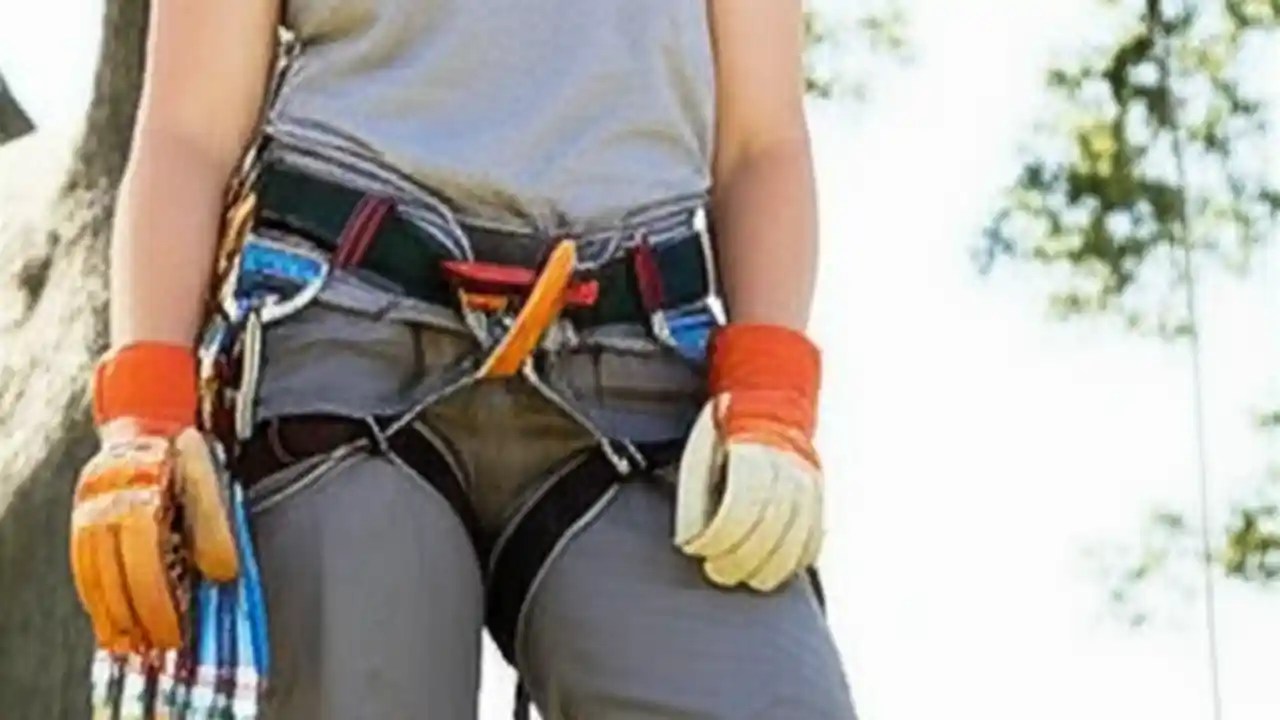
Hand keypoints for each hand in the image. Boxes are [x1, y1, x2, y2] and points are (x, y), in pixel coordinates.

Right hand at [70, 344, 238, 652]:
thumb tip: (221, 573)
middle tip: (157, 644)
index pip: (147, 553)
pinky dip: (94, 590)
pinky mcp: (84, 511)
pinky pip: (83, 558)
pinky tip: (106, 613)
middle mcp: (108, 494)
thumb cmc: (188, 450)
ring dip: (110, 608)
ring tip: (128, 640)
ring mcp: (91, 503)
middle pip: (116, 567)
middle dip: (137, 611)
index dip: (159, 596)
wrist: (151, 415)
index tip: (174, 628)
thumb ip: (216, 526)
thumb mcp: (212, 478)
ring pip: (94, 566)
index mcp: (143, 483)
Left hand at [674, 324, 823, 591]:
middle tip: (719, 572)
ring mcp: (807, 477)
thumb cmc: (723, 428)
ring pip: (798, 532)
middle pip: (770, 523)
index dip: (717, 534)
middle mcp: (785, 462)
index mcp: (751, 447)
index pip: (740, 504)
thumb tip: (688, 535)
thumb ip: (695, 487)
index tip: (696, 549)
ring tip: (750, 580)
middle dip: (743, 556)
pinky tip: (782, 571)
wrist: (769, 395)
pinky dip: (800, 557)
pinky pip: (817, 529)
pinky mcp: (819, 490)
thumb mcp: (700, 446)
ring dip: (773, 565)